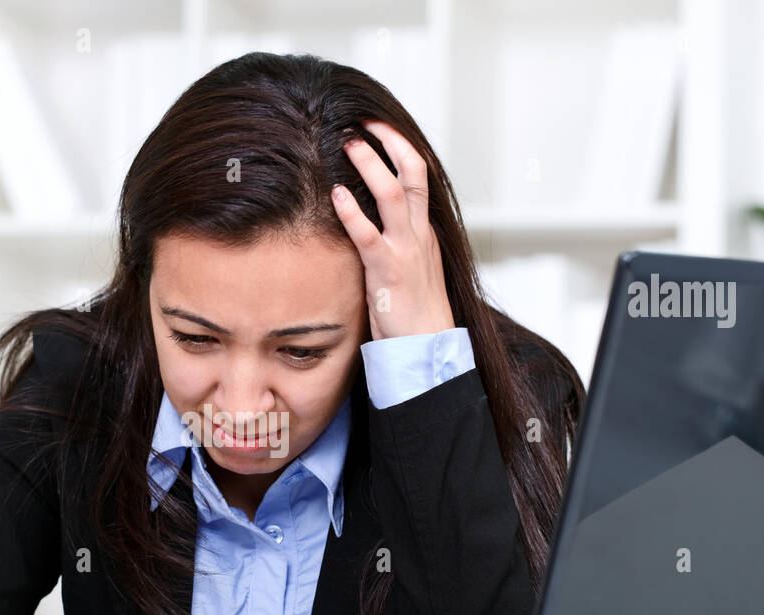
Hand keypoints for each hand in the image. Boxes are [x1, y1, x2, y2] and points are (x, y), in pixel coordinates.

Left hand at [331, 119, 456, 341]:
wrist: (427, 345)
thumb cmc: (413, 310)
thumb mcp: (409, 266)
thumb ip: (395, 239)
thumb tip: (368, 219)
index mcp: (425, 230)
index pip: (419, 174)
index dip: (400, 146)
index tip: (377, 125)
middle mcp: (420, 233)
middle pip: (413, 172)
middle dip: (389, 142)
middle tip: (362, 120)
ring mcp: (406, 250)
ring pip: (395, 194)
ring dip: (371, 165)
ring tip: (348, 143)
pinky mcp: (388, 271)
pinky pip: (369, 235)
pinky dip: (352, 213)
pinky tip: (335, 196)